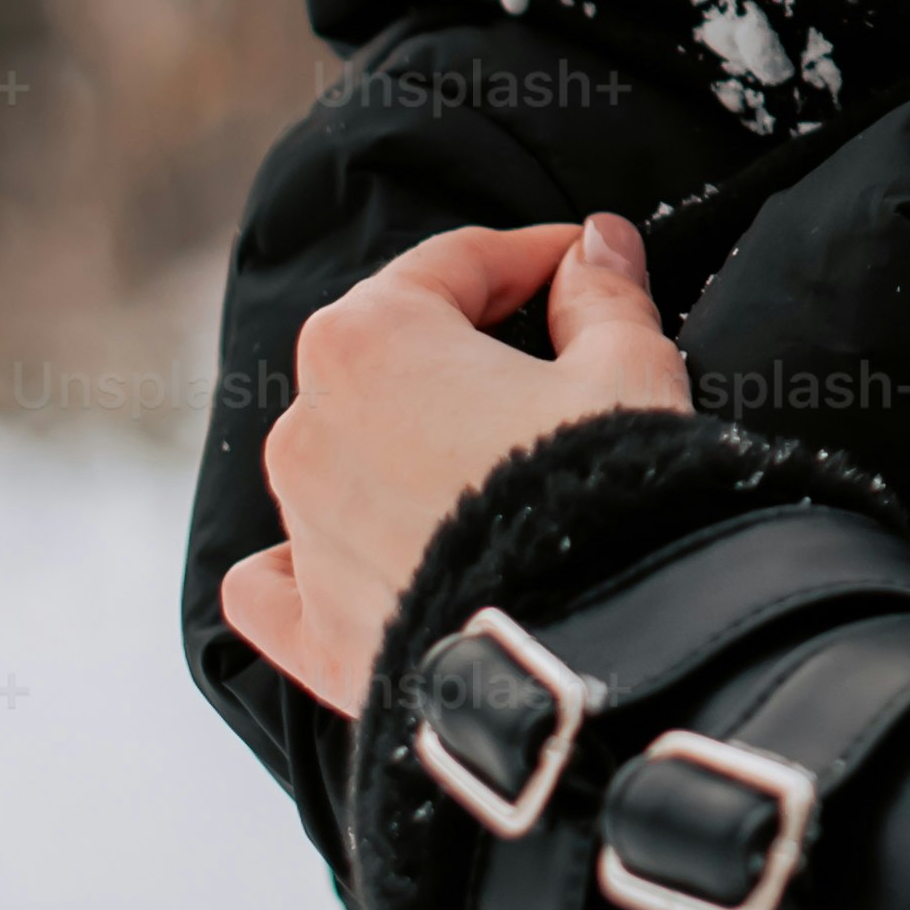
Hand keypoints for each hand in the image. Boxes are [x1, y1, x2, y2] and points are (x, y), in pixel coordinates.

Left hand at [218, 215, 691, 709]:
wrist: (584, 660)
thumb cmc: (602, 492)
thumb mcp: (628, 369)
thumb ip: (603, 295)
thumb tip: (595, 248)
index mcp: (370, 339)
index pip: (452, 265)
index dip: (531, 259)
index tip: (584, 270)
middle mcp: (308, 427)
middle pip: (388, 357)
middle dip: (464, 352)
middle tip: (553, 369)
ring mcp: (301, 530)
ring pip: (336, 456)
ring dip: (400, 447)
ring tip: (491, 471)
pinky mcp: (314, 628)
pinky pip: (281, 580)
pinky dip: (309, 563)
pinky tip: (354, 558)